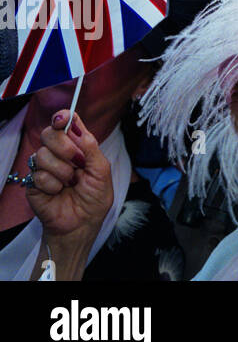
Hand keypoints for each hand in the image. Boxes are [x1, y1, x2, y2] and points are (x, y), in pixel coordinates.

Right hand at [26, 111, 113, 266]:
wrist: (82, 224)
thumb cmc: (94, 198)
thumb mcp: (102, 171)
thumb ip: (91, 148)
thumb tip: (78, 129)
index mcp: (77, 146)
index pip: (66, 124)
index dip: (62, 117)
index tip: (63, 118)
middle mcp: (58, 153)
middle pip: (50, 133)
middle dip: (65, 147)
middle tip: (78, 163)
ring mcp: (44, 168)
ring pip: (42, 155)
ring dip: (62, 171)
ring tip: (70, 183)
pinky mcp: (33, 183)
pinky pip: (38, 175)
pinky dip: (53, 185)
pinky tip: (58, 192)